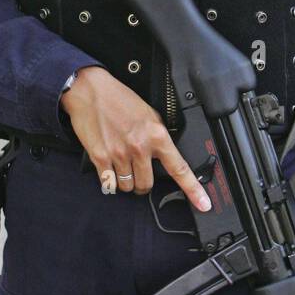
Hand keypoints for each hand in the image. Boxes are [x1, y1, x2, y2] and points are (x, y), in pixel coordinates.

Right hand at [60, 66, 210, 210]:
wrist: (90, 91)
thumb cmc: (118, 99)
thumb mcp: (149, 114)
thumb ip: (158, 136)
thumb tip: (165, 154)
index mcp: (156, 135)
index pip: (179, 168)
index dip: (192, 189)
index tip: (203, 204)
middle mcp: (139, 147)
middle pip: (147, 185)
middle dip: (142, 183)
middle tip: (137, 171)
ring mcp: (119, 154)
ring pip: (127, 187)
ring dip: (125, 182)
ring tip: (121, 166)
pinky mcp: (100, 158)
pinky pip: (108, 184)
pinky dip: (109, 180)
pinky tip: (108, 168)